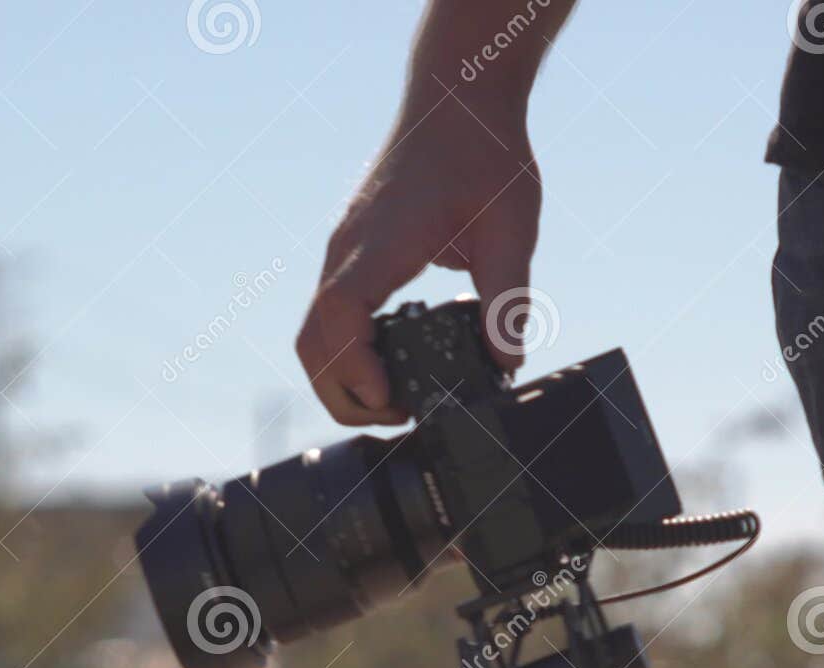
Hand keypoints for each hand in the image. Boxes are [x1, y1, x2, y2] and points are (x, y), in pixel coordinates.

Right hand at [296, 96, 541, 425]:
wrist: (457, 97)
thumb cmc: (483, 153)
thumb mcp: (511, 228)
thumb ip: (507, 299)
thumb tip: (507, 361)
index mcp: (379, 244)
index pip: (339, 319)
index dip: (355, 369)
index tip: (395, 399)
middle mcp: (348, 253)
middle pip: (312, 343)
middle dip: (345, 394)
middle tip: (402, 414)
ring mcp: (344, 255)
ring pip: (315, 334)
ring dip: (344, 377)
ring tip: (399, 399)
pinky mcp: (353, 256)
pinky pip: (333, 317)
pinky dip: (350, 352)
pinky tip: (395, 363)